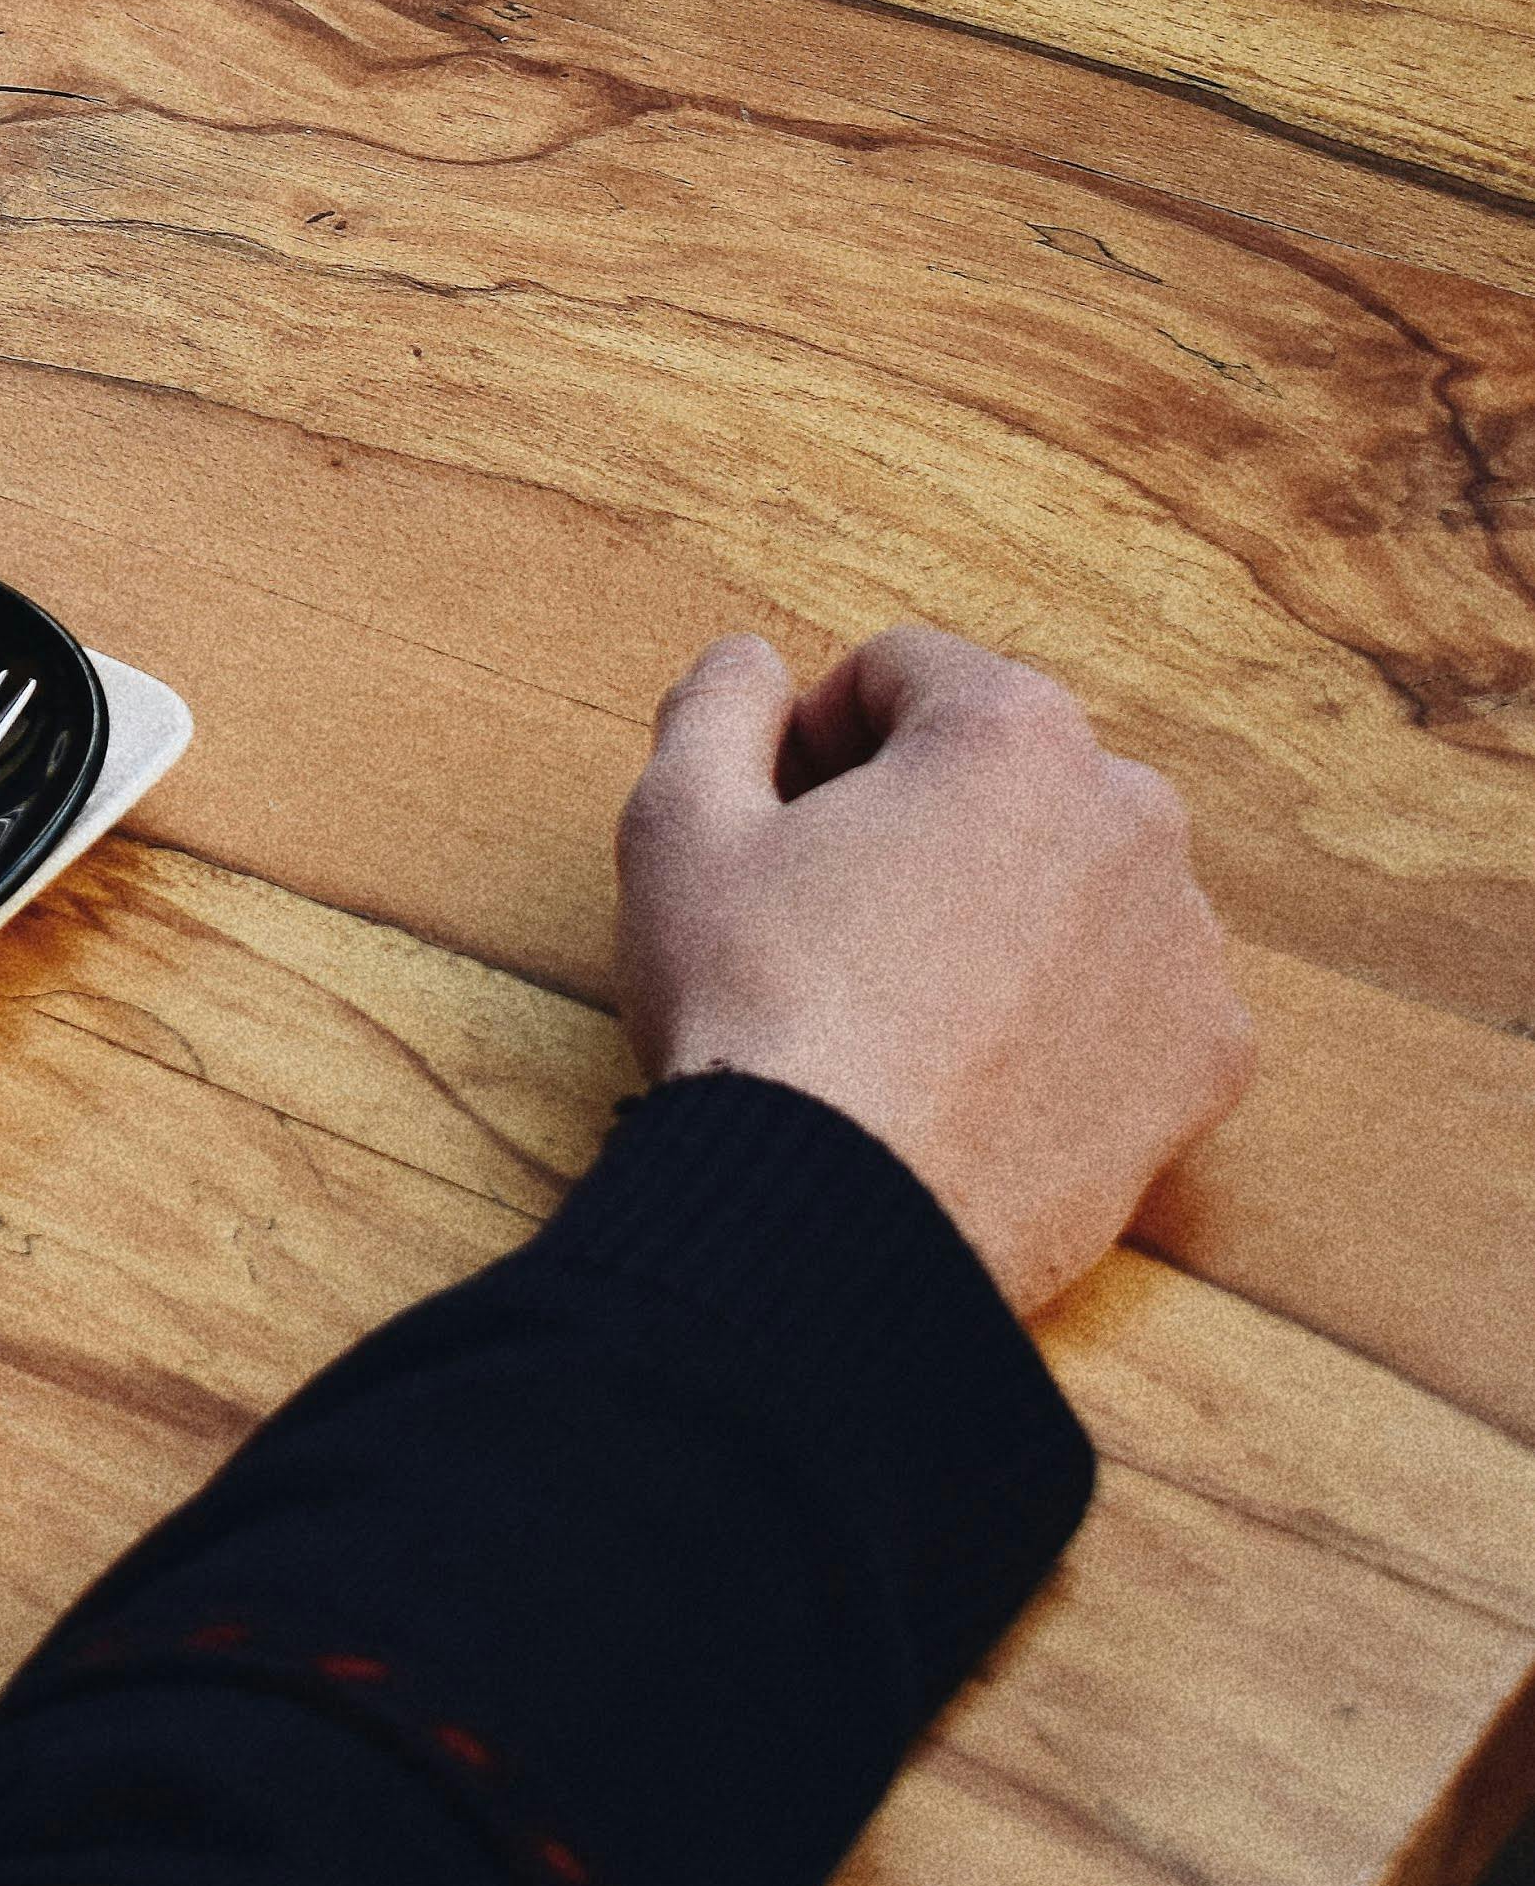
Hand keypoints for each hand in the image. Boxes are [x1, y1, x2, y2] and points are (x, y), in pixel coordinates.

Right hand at [613, 626, 1253, 1314]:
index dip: (814, 732)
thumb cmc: (760, 1013)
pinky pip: (1130, 993)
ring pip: (1075, 877)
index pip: (904, 672)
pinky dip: (1065, 1010)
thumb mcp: (678, 830)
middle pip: (1004, 770)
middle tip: (826, 911)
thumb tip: (750, 664)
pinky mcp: (1208, 1058)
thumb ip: (716, 710)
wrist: (846, 1220)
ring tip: (900, 1001)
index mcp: (1008, 735)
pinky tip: (974, 1065)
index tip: (773, 816)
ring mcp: (1185, 942)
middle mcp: (1130, 815)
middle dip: (920, 814)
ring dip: (999, 906)